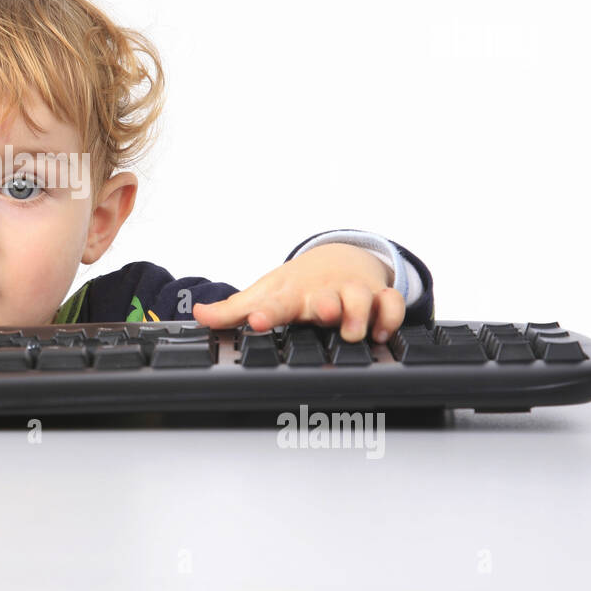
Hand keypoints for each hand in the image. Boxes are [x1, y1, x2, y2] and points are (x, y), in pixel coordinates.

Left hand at [190, 243, 404, 342]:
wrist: (337, 258)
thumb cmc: (297, 285)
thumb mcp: (264, 295)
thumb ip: (232, 312)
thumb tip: (198, 314)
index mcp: (292, 295)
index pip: (277, 303)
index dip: (267, 312)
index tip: (257, 320)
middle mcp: (323, 293)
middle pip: (327, 297)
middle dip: (326, 305)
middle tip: (324, 312)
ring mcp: (353, 293)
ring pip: (363, 298)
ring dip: (360, 313)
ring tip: (354, 332)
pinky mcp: (379, 297)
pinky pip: (392, 304)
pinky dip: (391, 316)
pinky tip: (382, 332)